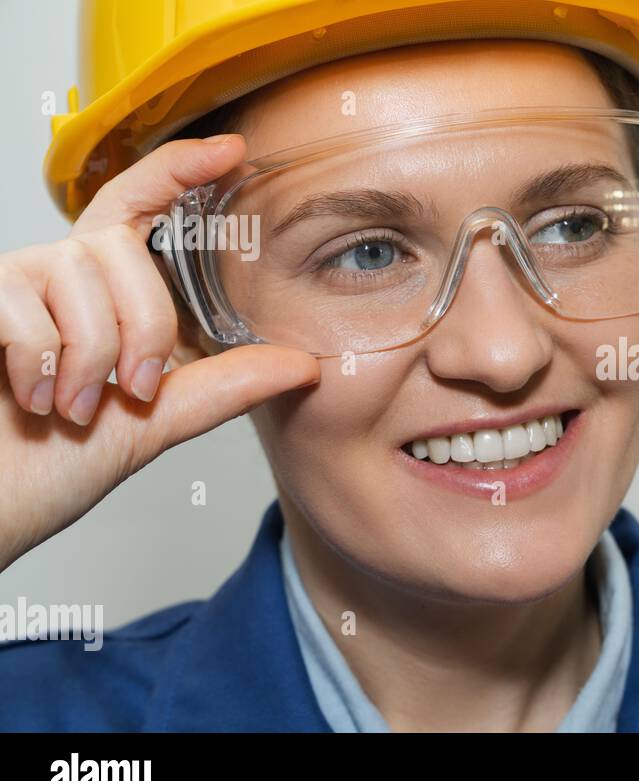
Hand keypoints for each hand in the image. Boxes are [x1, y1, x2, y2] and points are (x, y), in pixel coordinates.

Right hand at [0, 135, 319, 570]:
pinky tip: (31, 400)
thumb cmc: (50, 468)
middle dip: (141, 328)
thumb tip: (303, 365)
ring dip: (89, 356)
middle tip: (132, 390)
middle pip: (119, 250)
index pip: (138, 205)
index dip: (179, 169)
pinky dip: (38, 363)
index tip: (232, 150)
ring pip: (75, 276)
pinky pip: (22, 306)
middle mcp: (52, 275)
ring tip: (75, 407)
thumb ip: (225, 386)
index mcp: (100, 294)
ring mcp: (5, 285)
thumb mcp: (157, 421)